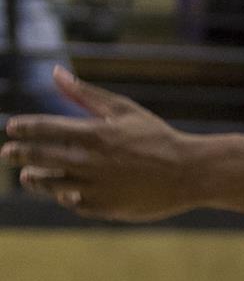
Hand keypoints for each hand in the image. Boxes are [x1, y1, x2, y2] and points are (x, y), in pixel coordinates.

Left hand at [3, 67, 200, 219]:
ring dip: (35, 178)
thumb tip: (55, 72)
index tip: (11, 127)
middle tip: (7, 153)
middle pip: (40, 156)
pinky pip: (72, 202)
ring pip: (51, 183)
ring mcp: (95, 187)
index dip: (24, 127)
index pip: (45, 129)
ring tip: (28, 175)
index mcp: (94, 134)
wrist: (188, 173)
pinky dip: (61, 195)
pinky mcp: (103, 208)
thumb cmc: (157, 137)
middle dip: (19, 153)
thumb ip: (85, 93)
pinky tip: (59, 190)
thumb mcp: (123, 110)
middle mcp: (90, 162)